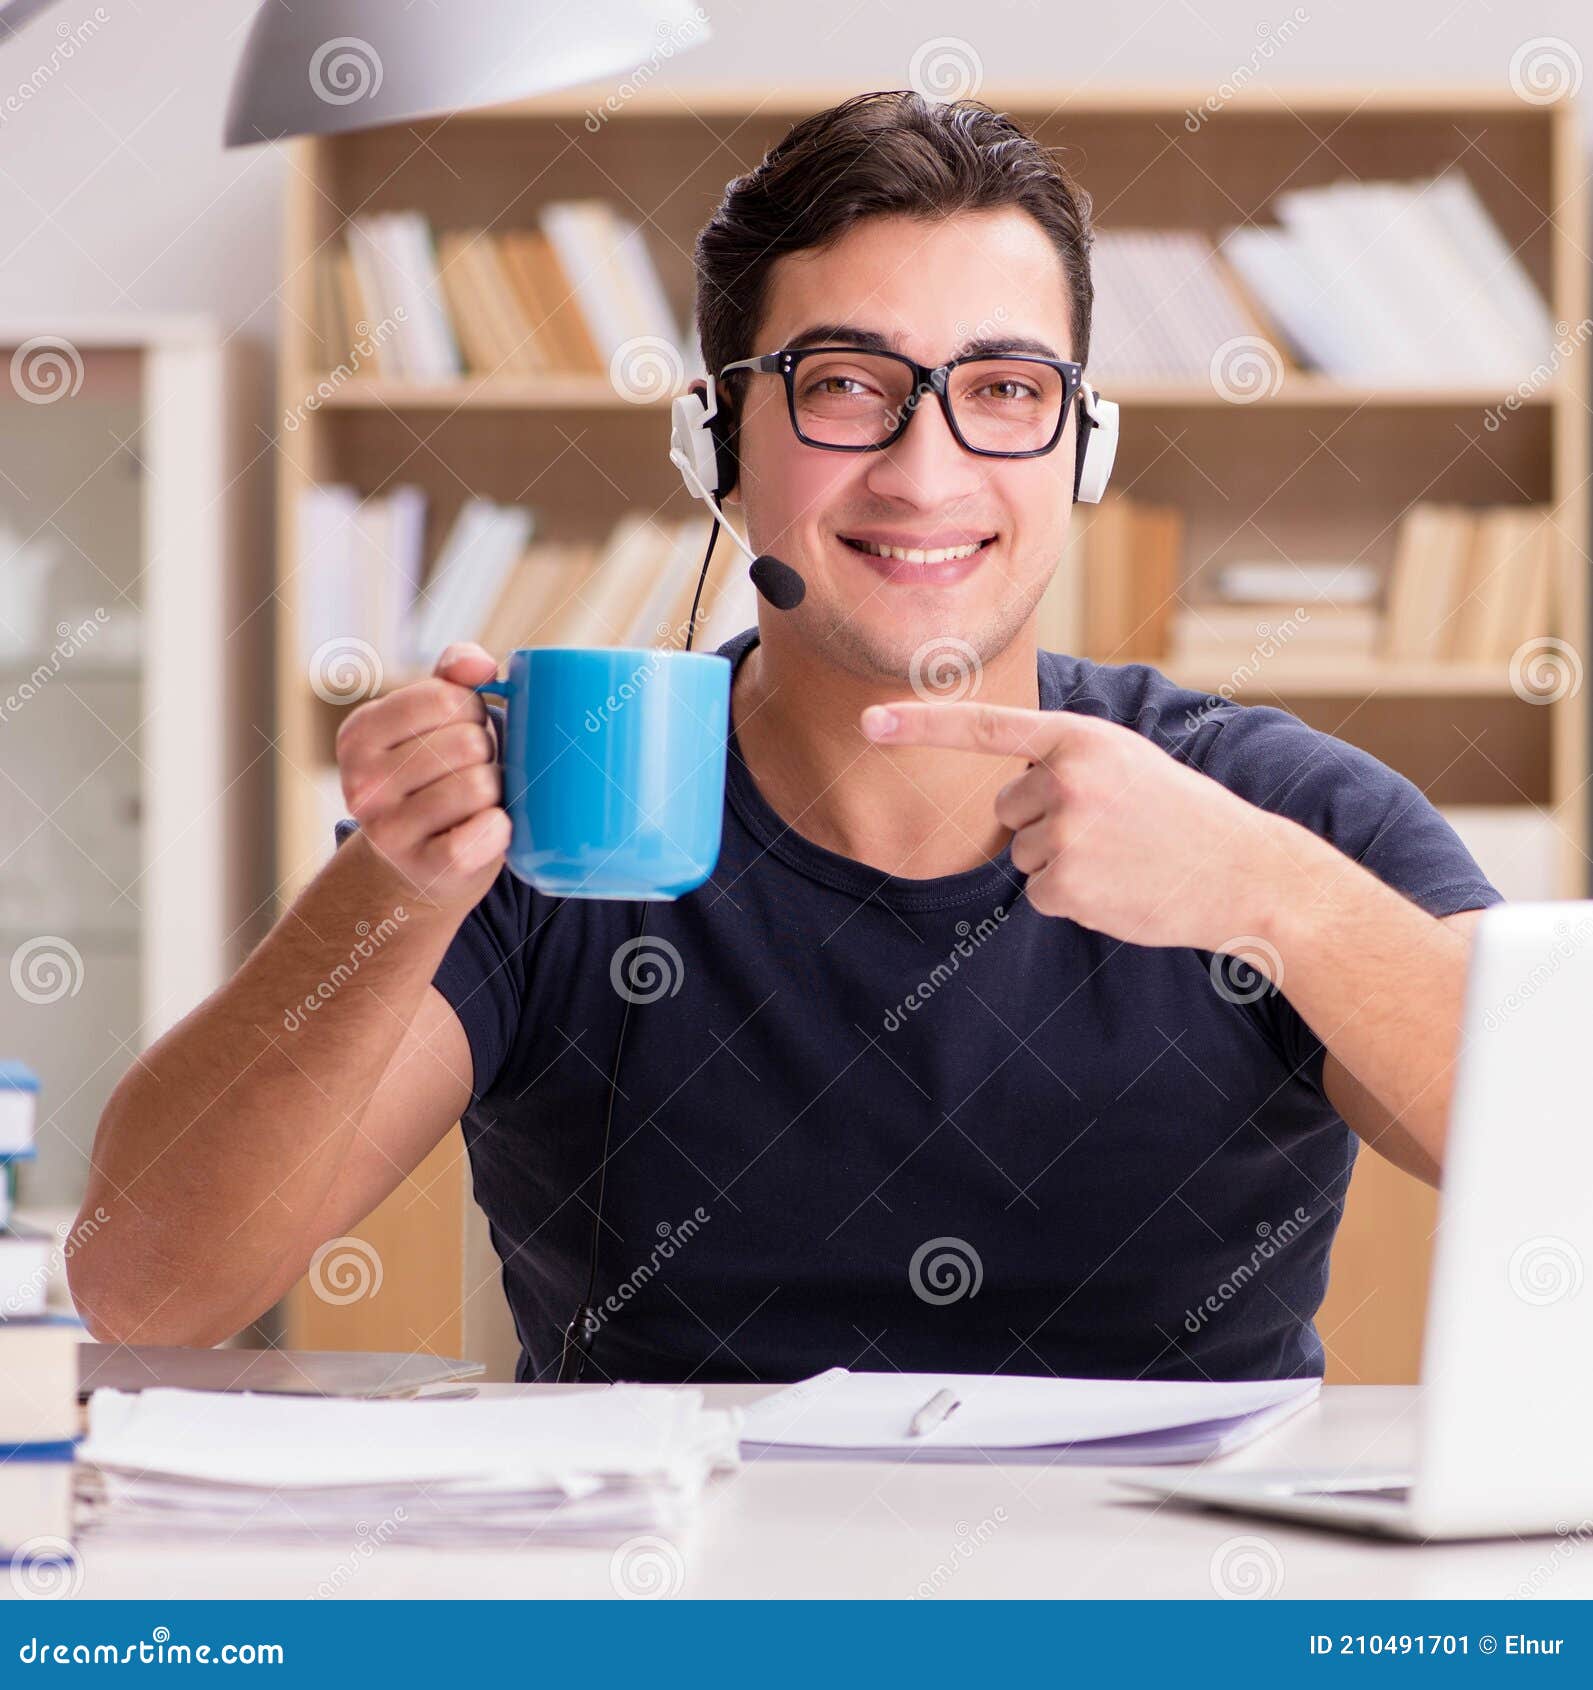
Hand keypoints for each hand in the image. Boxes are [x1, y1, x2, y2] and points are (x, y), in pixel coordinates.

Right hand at [335, 642, 510, 913]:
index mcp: (359, 734)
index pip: (446, 698)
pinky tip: (492, 826)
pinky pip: (478, 836)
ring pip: (480, 785)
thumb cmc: (433, 777)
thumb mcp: (429, 721)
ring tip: (478, 798)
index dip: (472, 710)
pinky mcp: (424, 868)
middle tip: (471, 769)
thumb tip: (480, 665)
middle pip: (468, 742)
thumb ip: (451, 675)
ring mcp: (388, 830)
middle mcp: (363, 782)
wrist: (419, 864)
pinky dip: (499, 828)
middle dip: (486, 752)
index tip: (462, 728)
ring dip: (496, 790)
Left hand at [860, 699, 1319, 953]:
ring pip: (1023, 853)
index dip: (919, 725)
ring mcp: (1064, 834)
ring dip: (1064, 862)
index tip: (867, 722)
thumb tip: (1009, 795)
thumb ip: (1066, 762)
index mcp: (1079, 739)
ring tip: (1123, 857)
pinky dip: (1072, 898)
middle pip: (1007, 807)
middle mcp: (1065, 780)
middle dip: (1046, 821)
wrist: (1243, 871)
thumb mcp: (1127, 761)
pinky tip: (1117, 889)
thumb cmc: (1182, 816)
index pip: (985, 728)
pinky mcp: (1066, 885)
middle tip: (1113, 829)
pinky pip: (1038, 893)